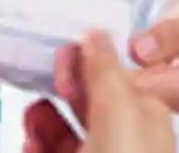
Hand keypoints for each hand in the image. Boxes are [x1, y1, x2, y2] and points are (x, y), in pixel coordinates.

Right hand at [24, 31, 173, 152]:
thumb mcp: (120, 111)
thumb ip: (107, 71)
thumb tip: (96, 36)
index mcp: (148, 117)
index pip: (118, 77)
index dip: (90, 61)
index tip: (65, 51)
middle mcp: (128, 140)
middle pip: (91, 103)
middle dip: (63, 87)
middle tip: (43, 79)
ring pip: (68, 131)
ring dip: (44, 117)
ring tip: (30, 113)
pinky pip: (55, 148)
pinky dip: (39, 141)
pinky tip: (30, 141)